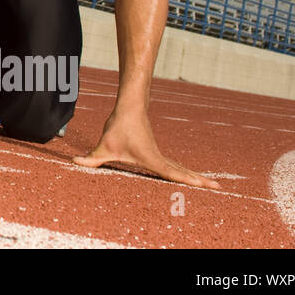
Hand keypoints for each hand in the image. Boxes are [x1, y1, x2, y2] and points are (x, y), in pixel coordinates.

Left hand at [73, 105, 221, 189]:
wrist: (129, 106)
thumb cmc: (119, 126)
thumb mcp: (104, 145)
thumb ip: (92, 158)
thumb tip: (75, 163)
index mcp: (151, 158)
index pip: (172, 173)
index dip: (187, 180)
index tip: (204, 185)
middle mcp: (159, 157)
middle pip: (183, 172)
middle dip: (200, 181)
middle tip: (219, 188)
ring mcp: (160, 155)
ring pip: (180, 168)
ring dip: (196, 177)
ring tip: (214, 185)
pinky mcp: (157, 153)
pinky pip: (175, 166)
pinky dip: (185, 173)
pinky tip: (191, 178)